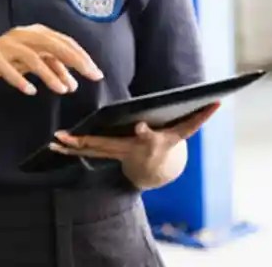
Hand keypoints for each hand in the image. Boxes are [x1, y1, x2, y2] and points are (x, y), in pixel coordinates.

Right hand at [0, 24, 103, 94]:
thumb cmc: (8, 60)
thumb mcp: (34, 63)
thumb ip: (54, 68)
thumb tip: (73, 84)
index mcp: (36, 32)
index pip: (64, 41)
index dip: (82, 56)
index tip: (96, 73)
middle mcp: (23, 34)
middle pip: (53, 45)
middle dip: (74, 60)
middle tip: (89, 76)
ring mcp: (6, 44)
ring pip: (32, 58)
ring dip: (50, 75)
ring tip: (62, 90)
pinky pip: (7, 69)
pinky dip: (19, 80)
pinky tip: (30, 91)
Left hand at [48, 103, 219, 184]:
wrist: (156, 170)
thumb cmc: (169, 143)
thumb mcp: (184, 131)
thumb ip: (199, 117)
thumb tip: (219, 101)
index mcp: (153, 143)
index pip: (154, 137)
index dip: (148, 133)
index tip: (140, 127)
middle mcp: (133, 151)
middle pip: (112, 146)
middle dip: (95, 142)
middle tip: (78, 138)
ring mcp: (118, 154)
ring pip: (93, 150)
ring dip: (74, 145)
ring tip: (56, 139)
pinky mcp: (106, 154)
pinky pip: (86, 152)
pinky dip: (70, 148)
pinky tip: (52, 144)